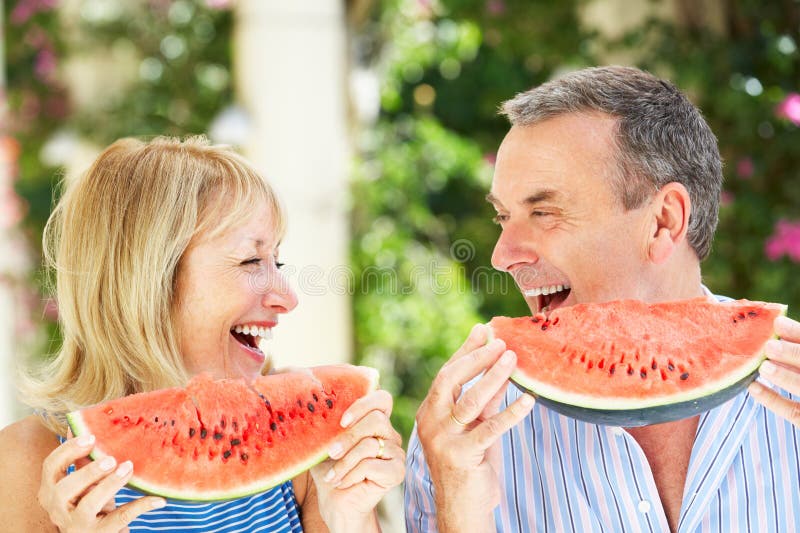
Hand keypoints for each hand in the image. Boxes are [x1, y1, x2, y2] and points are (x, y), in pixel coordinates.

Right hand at [37, 433, 164, 531]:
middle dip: (88, 471)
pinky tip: (158, 498)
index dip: (67, 450)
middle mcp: (59, 510)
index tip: (90, 437)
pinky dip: (140, 506)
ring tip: (129, 467)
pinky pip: (119, 519)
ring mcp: (77, 524)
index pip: (50, 467)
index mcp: (51, 491)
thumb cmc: (90, 503)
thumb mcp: (84, 482)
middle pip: (64, 489)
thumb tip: (82, 424)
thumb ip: (82, 459)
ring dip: (110, 484)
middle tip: (111, 459)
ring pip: (89, 505)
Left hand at [309, 389, 404, 532]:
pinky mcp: (397, 471)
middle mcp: (389, 435)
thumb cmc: (331, 471)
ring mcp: (395, 452)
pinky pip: (371, 464)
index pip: (382, 399)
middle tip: (331, 452)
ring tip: (332, 475)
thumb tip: (313, 410)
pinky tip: (343, 482)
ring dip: (345, 462)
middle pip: (376, 420)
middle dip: (348, 437)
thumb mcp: (324, 445)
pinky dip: (351, 474)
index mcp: (375, 422)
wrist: (337, 504)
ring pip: (370, 444)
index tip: (342, 421)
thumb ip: (326, 426)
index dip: (364, 404)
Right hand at [414, 324, 534, 532]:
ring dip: (493, 377)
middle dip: (478, 358)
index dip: (466, 350)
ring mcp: (442, 439)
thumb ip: (483, 403)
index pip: (447, 373)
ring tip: (514, 359)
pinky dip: (511, 412)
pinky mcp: (460, 456)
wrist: (463, 509)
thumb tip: (500, 370)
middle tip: (501, 343)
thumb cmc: (470, 466)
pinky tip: (529, 400)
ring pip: (469, 400)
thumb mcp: (474, 428)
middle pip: (451, 380)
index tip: (483, 330)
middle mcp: (431, 422)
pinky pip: (490, 428)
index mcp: (430, 412)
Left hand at [749, 315, 799, 425]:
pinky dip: (773, 400)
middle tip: (770, 346)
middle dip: (795, 355)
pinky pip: (795, 413)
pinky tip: (754, 388)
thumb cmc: (799, 375)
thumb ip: (799, 346)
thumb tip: (778, 326)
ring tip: (764, 367)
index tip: (778, 323)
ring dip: (786, 378)